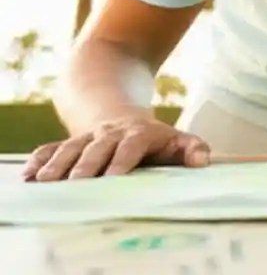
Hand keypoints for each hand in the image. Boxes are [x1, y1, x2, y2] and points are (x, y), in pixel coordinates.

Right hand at [22, 116, 208, 181]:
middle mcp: (110, 133)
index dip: (123, 160)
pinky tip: (29, 176)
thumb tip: (203, 161)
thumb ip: (192, 149)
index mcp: (139, 134)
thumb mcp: (178, 140)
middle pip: (97, 148)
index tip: (114, 177)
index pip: (131, 146)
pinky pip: (51, 149)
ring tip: (46, 182)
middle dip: (86, 165)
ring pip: (70, 148)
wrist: (122, 115)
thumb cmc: (155, 139)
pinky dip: (38, 161)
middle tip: (76, 184)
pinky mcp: (69, 142)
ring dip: (58, 164)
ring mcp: (87, 137)